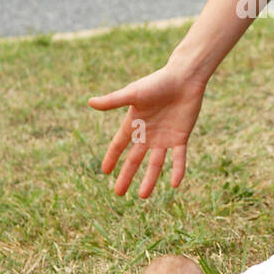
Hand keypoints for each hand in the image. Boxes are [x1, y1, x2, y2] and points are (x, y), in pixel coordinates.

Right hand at [89, 64, 207, 198]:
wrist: (184, 77)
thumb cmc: (158, 82)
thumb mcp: (133, 93)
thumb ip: (113, 101)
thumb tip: (89, 102)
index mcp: (135, 123)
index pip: (119, 144)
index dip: (112, 158)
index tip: (105, 171)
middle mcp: (148, 133)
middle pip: (135, 159)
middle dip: (127, 176)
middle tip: (119, 193)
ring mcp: (165, 137)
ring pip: (156, 163)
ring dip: (150, 179)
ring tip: (142, 196)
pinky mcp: (181, 137)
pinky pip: (179, 158)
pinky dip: (177, 170)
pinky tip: (174, 184)